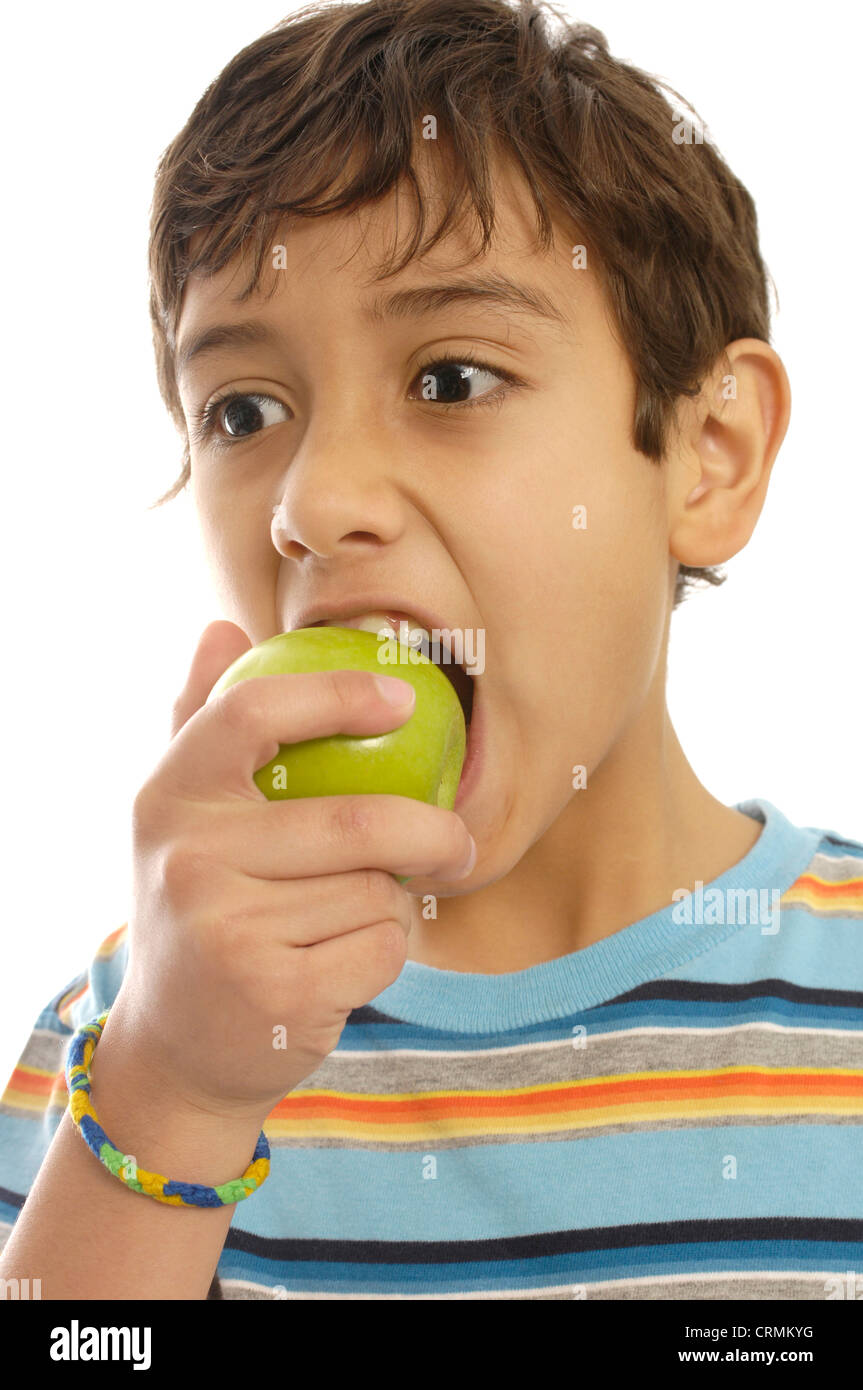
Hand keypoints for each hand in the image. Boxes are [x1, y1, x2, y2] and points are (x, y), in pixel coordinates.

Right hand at [106, 622, 474, 1123]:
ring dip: (390, 906)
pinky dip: (384, 953)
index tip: (404, 698)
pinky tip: (342, 965)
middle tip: (456, 842)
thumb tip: (221, 628)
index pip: (253, 712)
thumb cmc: (198, 912)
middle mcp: (188, 858)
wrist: (173, 1051)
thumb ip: (201, 721)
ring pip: (374, 892)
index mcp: (167, 797)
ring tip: (349, 920)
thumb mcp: (181, 819)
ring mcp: (226, 931)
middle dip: (431, 832)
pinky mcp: (273, 996)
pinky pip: (379, 949)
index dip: (337, 695)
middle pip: (355, 822)